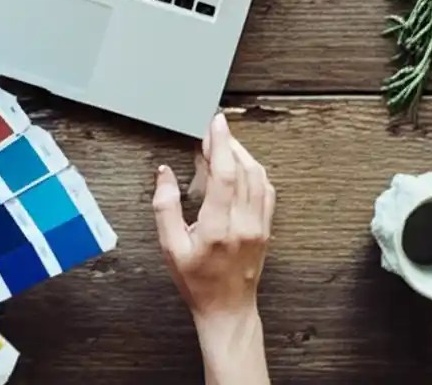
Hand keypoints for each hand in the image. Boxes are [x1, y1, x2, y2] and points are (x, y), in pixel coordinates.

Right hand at [153, 113, 275, 384]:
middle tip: (212, 129)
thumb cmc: (196, 281)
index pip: (225, 175)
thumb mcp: (170, 248)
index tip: (214, 123)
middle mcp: (244, 224)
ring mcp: (259, 226)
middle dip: (228, 143)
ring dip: (242, 154)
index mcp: (218, 228)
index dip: (220, 144)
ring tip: (223, 143)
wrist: (227, 308)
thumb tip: (164, 174)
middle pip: (242, 170)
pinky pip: (267, 190)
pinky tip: (241, 165)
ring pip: (258, 177)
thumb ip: (165, 208)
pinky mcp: (267, 228)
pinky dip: (254, 171)